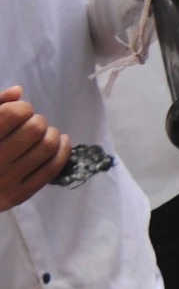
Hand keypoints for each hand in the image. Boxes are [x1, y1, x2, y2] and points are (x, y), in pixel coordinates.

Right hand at [0, 91, 68, 210]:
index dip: (23, 108)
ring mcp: (5, 181)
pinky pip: (51, 170)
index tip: (21, 113)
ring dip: (52, 134)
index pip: (15, 113)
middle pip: (35, 128)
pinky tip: (62, 142)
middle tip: (33, 125)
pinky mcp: (17, 196)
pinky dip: (63, 151)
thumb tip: (18, 91)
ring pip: (48, 147)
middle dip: (38, 121)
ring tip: (45, 134)